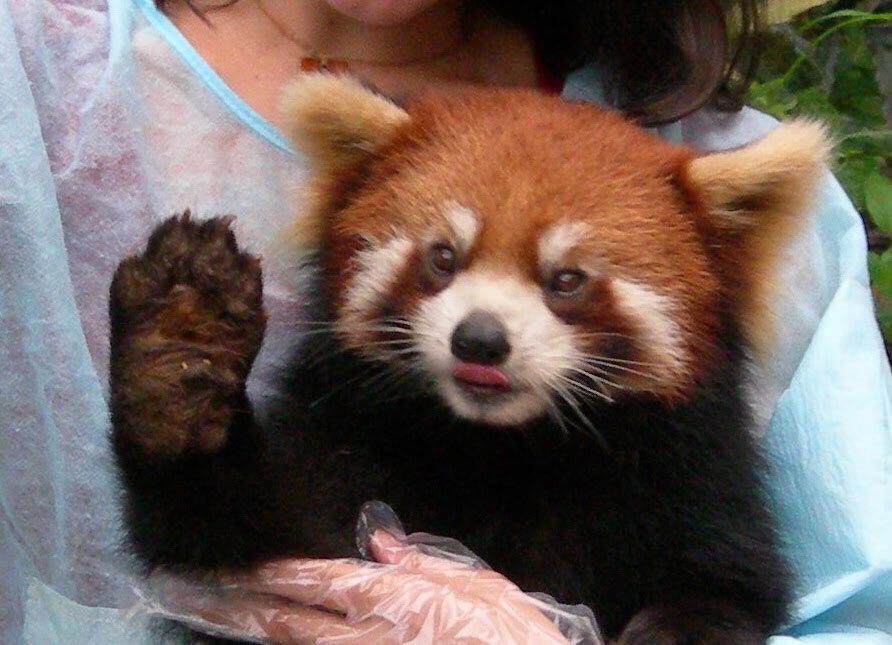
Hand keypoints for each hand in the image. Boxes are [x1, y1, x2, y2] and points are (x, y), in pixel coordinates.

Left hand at [159, 530, 572, 643]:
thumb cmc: (512, 638)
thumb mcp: (478, 588)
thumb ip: (422, 566)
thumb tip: (378, 544)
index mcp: (393, 601)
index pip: (316, 580)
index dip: (271, 572)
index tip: (233, 564)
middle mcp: (365, 637)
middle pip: (284, 619)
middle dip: (232, 602)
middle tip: (180, 586)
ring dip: (248, 628)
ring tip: (206, 607)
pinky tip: (266, 635)